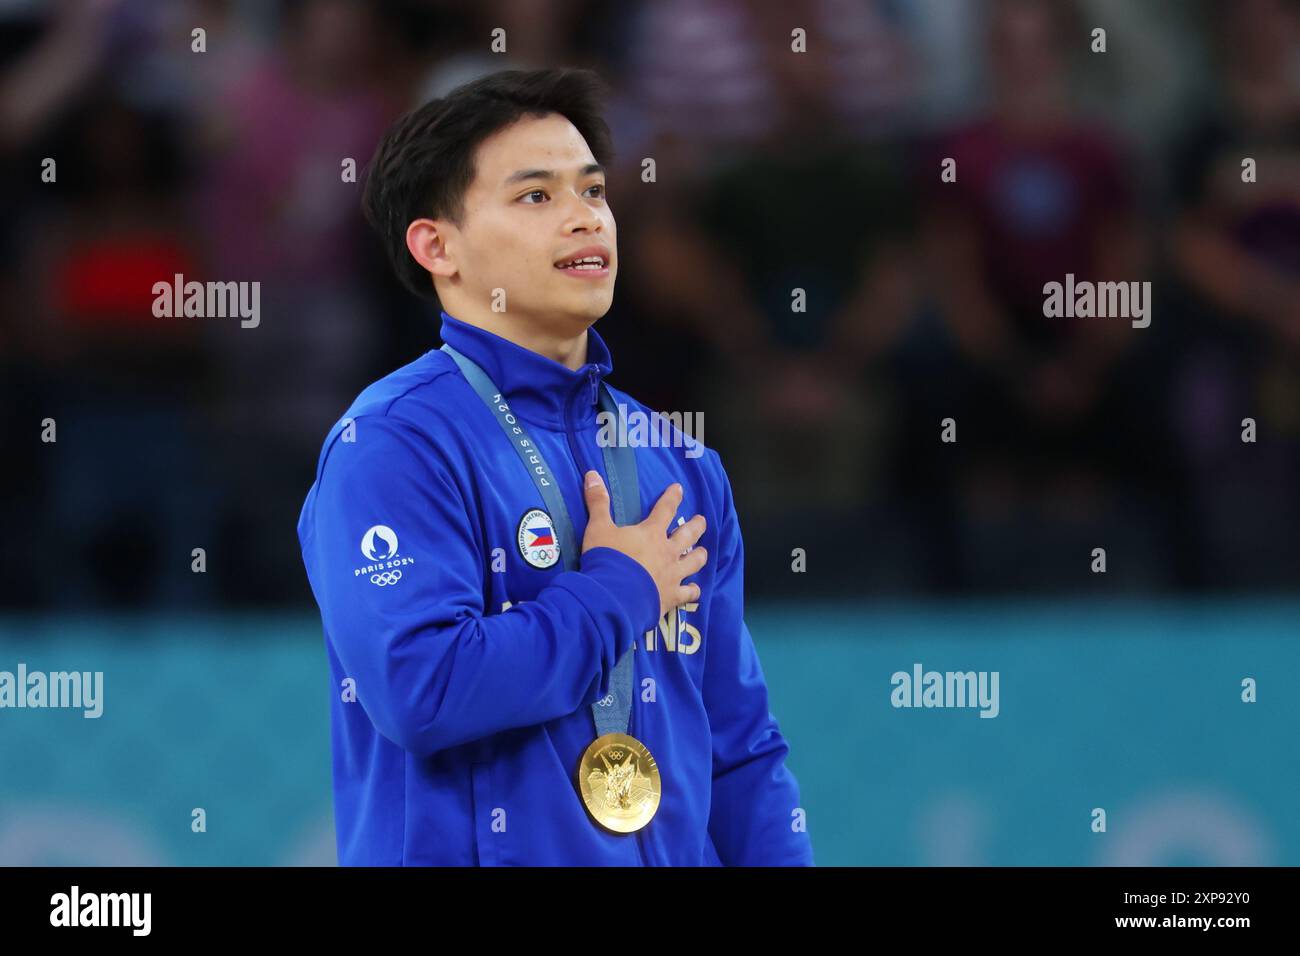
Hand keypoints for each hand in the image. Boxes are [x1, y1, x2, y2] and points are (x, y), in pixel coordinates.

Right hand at [581, 473, 707, 618]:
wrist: (613, 596)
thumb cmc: (606, 559)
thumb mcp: (597, 528)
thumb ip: (598, 502)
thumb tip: (592, 474)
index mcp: (651, 533)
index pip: (665, 509)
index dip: (672, 497)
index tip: (679, 488)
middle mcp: (667, 551)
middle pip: (688, 534)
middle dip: (697, 525)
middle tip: (702, 520)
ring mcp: (672, 574)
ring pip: (694, 562)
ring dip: (699, 555)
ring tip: (702, 552)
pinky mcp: (672, 596)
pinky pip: (688, 593)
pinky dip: (692, 591)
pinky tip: (694, 590)